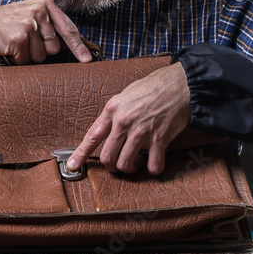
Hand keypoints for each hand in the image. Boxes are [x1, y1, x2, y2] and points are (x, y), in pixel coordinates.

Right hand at [0, 0, 91, 64]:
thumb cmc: (6, 22)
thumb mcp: (30, 14)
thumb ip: (50, 25)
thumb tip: (72, 45)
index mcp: (46, 4)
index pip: (68, 28)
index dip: (78, 46)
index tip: (86, 60)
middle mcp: (39, 12)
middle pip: (54, 48)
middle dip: (41, 51)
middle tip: (23, 39)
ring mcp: (28, 25)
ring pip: (40, 57)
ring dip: (27, 56)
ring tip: (14, 42)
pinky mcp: (18, 40)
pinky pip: (26, 61)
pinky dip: (17, 59)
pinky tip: (8, 47)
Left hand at [67, 63, 191, 175]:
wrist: (179, 84)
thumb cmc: (154, 86)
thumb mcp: (126, 94)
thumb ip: (116, 113)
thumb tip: (111, 128)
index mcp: (112, 110)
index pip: (92, 136)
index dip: (80, 154)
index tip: (73, 166)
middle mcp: (123, 122)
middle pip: (108, 157)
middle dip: (112, 166)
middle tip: (120, 164)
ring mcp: (141, 132)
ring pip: (125, 164)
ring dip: (131, 168)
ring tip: (139, 161)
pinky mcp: (159, 139)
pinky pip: (153, 165)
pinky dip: (153, 169)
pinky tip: (154, 163)